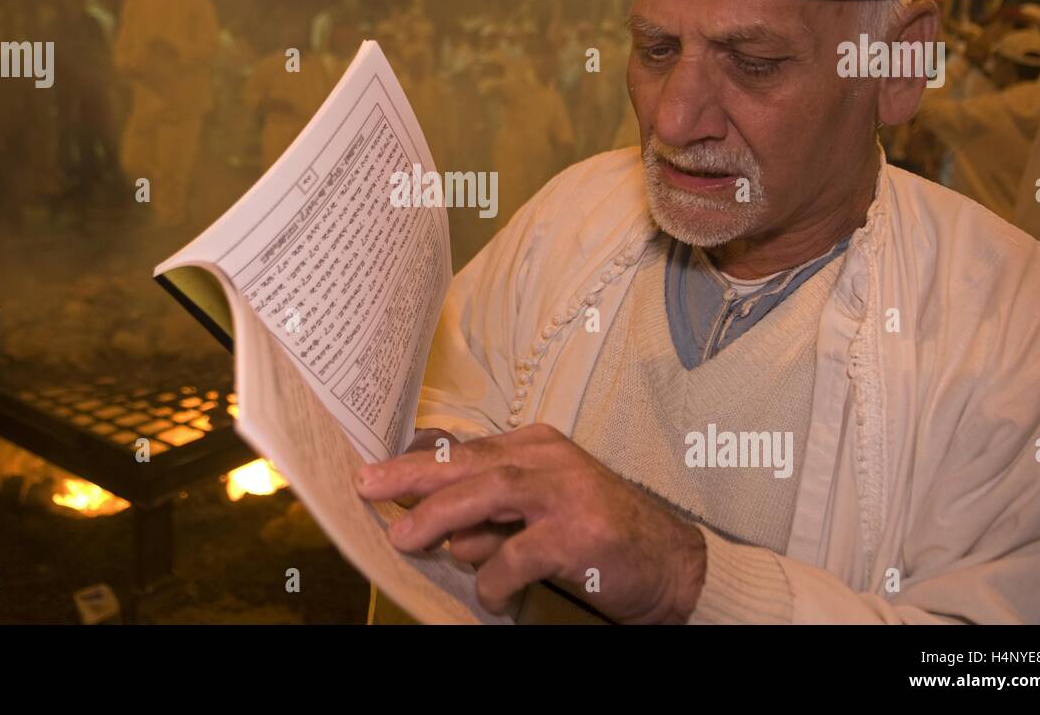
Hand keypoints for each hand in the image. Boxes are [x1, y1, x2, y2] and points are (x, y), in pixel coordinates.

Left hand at [356, 423, 706, 622]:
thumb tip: (437, 525)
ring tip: (406, 538)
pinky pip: (519, 553)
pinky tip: (491, 593)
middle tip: (368, 487)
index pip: (465, 449)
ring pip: (489, 492)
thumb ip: (494, 512)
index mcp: (537, 447)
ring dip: (440, 515)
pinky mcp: (580, 534)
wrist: (672, 563)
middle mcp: (550, 461)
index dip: (416, 461)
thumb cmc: (600, 535)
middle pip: (469, 461)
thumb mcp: (542, 509)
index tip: (374, 471)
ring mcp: (567, 494)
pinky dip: (495, 576)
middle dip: (412, 475)